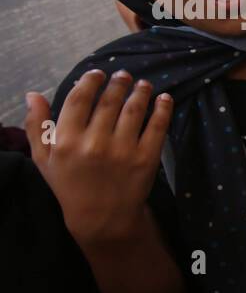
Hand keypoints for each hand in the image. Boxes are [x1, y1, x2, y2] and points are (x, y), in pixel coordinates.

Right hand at [24, 71, 171, 244]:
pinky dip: (163, 109)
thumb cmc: (70, 185)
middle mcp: (94, 143)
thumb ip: (37, 126)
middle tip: (124, 75)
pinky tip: (165, 99)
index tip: (98, 74)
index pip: (79, 99)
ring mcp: (122, 150)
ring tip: (143, 84)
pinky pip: (157, 127)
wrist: (102, 218)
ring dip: (141, 91)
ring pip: (134, 109)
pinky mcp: (146, 159)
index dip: (90, 81)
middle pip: (110, 101)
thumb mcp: (44, 158)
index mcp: (66, 140)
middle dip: (119, 83)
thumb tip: (33, 94)